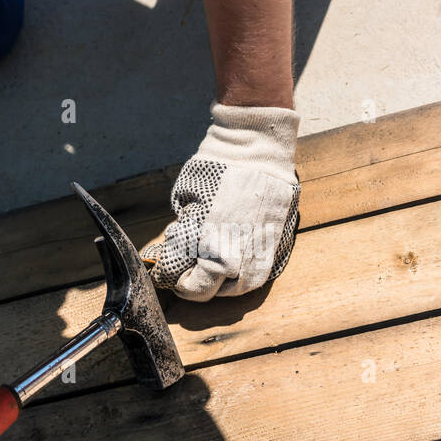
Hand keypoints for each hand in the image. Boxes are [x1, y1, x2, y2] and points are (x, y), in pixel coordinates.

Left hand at [143, 103, 300, 301]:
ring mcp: (259, 252)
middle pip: (206, 292)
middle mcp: (234, 256)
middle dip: (190, 286)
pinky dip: (243, 276)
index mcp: (206, 245)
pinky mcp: (276, 244)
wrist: (256, 148)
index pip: (182, 280)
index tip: (164, 272)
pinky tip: (233, 266)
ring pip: (236, 289)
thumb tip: (176, 248)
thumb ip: (182, 231)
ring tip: (209, 274)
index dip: (168, 277)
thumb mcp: (184, 199)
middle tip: (183, 277)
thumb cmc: (215, 168)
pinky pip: (260, 273)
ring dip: (218, 286)